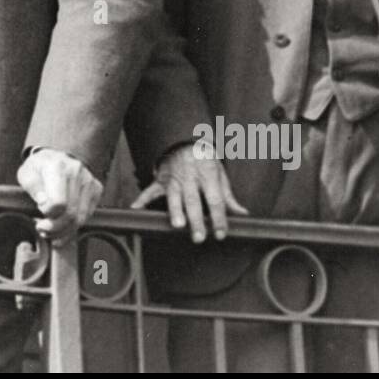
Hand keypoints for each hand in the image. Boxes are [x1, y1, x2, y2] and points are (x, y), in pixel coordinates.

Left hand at [17, 148, 102, 247]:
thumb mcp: (26, 174)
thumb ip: (33, 188)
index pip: (58, 202)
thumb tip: (44, 203)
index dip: (47, 213)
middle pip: (70, 214)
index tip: (39, 212)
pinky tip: (61, 228)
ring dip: (63, 231)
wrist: (55, 157)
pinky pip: (87, 216)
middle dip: (54, 228)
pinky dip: (73, 227)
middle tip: (42, 229)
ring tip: (50, 232)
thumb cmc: (38, 168)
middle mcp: (77, 172)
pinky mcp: (96, 189)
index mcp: (58, 167)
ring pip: (80, 219)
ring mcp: (89, 181)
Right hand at [132, 144, 246, 242]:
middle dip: (196, 219)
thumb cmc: (205, 160)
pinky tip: (135, 208)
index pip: (215, 200)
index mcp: (208, 175)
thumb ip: (228, 196)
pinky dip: (141, 199)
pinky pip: (150, 190)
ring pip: (174, 196)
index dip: (219, 218)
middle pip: (193, 200)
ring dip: (175, 210)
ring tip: (177, 225)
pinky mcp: (161, 180)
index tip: (220, 233)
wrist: (185, 140)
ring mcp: (174, 179)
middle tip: (199, 237)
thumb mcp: (220, 174)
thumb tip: (242, 213)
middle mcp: (190, 177)